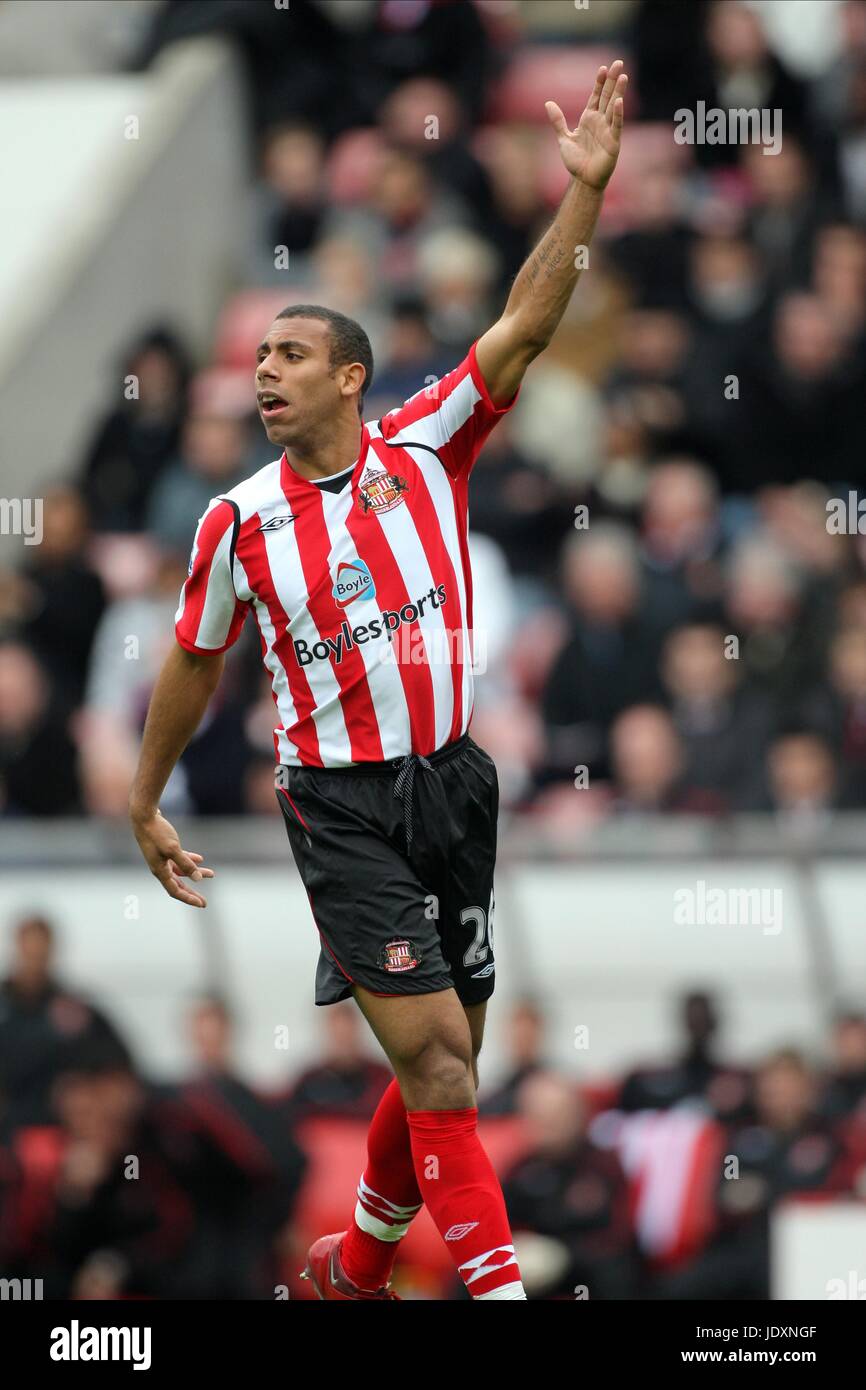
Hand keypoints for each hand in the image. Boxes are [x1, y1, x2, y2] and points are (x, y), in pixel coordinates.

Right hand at [131, 807, 213, 907]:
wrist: (144, 816)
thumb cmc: (157, 832)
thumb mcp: (173, 849)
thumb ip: (186, 864)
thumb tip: (197, 879)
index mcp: (159, 871)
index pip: (175, 891)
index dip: (189, 899)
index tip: (202, 904)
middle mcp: (160, 867)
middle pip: (178, 885)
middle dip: (192, 893)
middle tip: (204, 902)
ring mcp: (161, 858)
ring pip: (181, 870)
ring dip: (196, 873)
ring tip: (211, 874)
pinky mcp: (164, 848)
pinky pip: (179, 859)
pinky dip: (190, 860)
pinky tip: (200, 859)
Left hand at [546, 59, 627, 190]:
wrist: (583, 180)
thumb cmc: (576, 161)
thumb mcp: (564, 138)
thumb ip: (558, 121)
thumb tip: (548, 103)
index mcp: (589, 119)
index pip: (596, 96)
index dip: (599, 82)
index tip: (602, 68)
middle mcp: (600, 121)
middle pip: (607, 96)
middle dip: (612, 80)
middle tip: (618, 63)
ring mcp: (608, 130)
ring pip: (614, 107)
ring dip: (619, 92)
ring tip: (623, 76)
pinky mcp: (613, 142)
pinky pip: (616, 125)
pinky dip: (618, 114)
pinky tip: (619, 101)